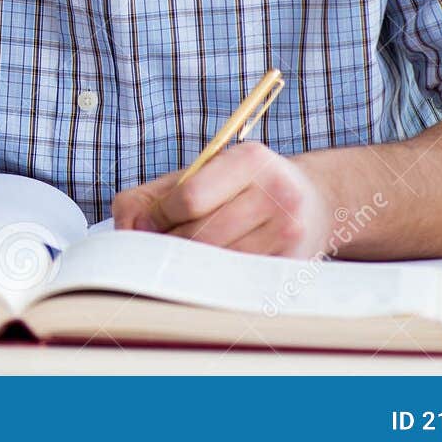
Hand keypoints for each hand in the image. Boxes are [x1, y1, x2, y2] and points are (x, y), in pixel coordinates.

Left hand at [110, 141, 337, 258]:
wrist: (315, 200)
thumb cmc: (246, 186)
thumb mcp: (206, 173)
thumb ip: (157, 194)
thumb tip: (126, 227)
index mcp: (250, 160)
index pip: (190, 197)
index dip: (158, 217)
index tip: (146, 226)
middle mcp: (277, 193)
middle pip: (202, 236)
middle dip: (170, 246)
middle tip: (158, 249)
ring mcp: (290, 231)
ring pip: (218, 263)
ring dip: (188, 266)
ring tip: (181, 260)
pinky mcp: (294, 264)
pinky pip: (237, 281)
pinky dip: (212, 280)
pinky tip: (208, 272)